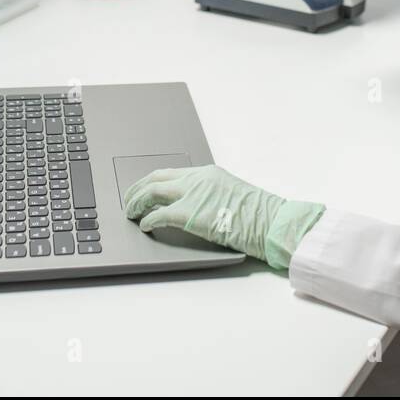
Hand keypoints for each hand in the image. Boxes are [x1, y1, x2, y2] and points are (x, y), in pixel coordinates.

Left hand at [123, 163, 325, 269]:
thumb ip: (210, 196)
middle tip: (129, 200)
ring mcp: (193, 194)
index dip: (152, 182)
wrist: (270, 222)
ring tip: (131, 212)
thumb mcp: (232, 195)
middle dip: (137, 188)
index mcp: (208, 173)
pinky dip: (149, 220)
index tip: (143, 190)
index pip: (171, 173)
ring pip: (152, 192)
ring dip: (137, 202)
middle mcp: (198, 179)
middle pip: (156, 178)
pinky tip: (145, 226)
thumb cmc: (258, 215)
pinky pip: (159, 215)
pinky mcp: (190, 214)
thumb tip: (195, 207)